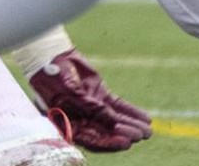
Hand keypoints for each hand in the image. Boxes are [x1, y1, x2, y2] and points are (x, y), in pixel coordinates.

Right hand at [28, 49, 152, 151]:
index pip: (90, 139)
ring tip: (147, 128)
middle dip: (124, 134)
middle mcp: (80, 118)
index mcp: (68, 122)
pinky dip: (131, 111)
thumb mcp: (69, 91)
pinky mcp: (99, 94)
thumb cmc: (52, 74)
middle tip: (141, 134)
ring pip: (114, 119)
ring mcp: (91, 106)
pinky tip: (145, 117)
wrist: (50, 54)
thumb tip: (111, 121)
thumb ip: (89, 106)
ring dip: (131, 124)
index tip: (126, 143)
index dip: (108, 143)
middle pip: (106, 131)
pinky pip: (118, 106)